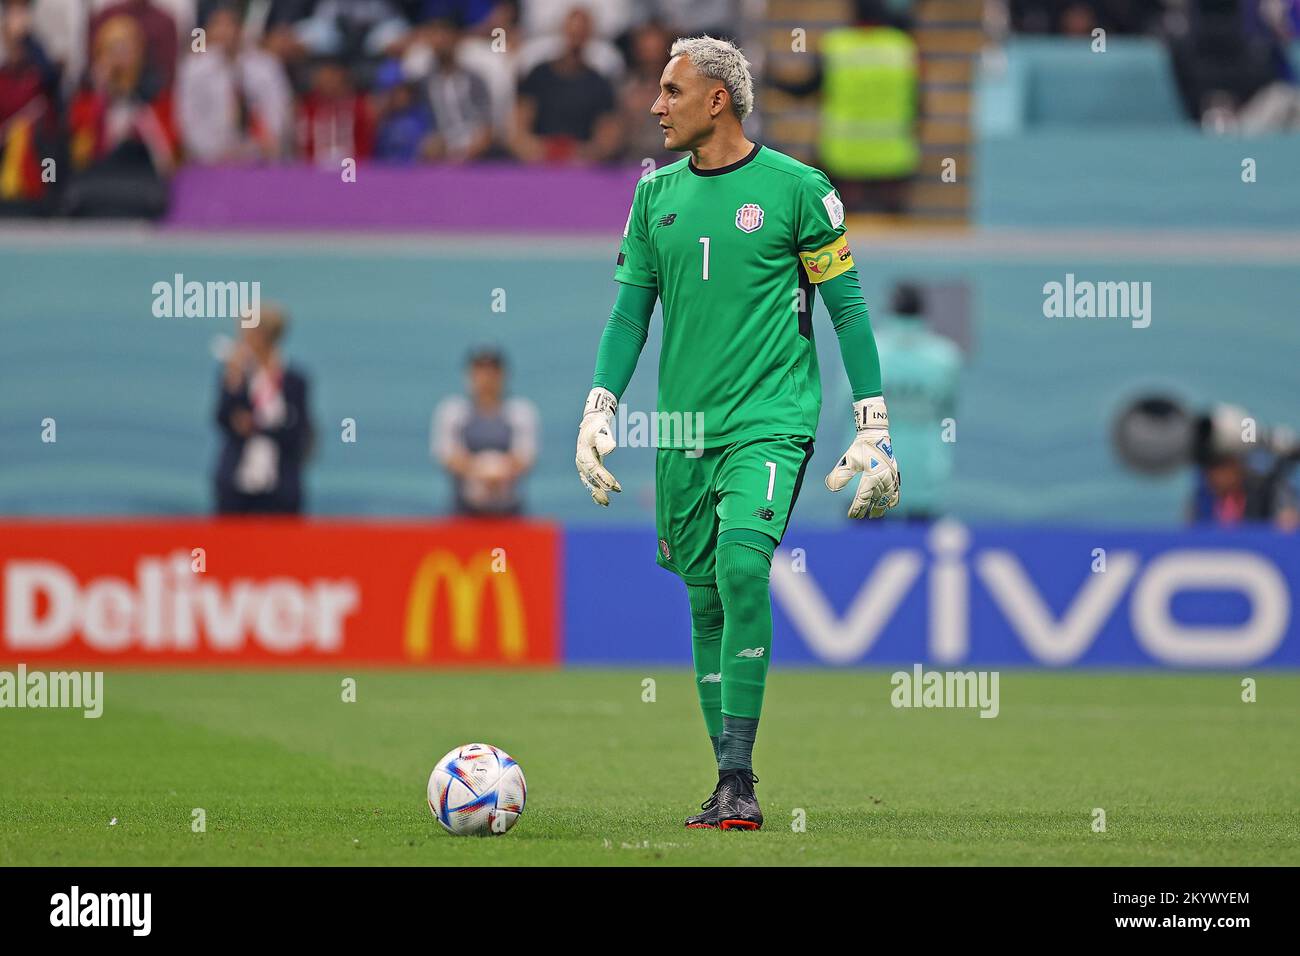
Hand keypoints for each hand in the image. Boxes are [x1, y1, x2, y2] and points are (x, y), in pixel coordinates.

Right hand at [575, 387, 619, 505]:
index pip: (594, 469)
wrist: (593, 421)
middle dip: (600, 489)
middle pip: (590, 479)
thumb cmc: (599, 424)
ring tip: (606, 503)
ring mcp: (583, 464)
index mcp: (584, 454)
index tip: (615, 487)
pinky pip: (590, 480)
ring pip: (589, 482)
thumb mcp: (602, 429)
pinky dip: (595, 489)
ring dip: (597, 493)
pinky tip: (601, 499)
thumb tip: (610, 449)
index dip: (604, 479)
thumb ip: (605, 439)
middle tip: (609, 500)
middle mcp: (581, 461)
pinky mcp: (587, 466)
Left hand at [825, 397, 899, 518]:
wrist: (876, 435)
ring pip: (887, 498)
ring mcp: (891, 477)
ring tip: (876, 515)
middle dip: (868, 510)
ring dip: (881, 507)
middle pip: (876, 500)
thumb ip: (840, 475)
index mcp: (872, 477)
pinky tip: (890, 505)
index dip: (857, 508)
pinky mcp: (894, 474)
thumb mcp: (848, 461)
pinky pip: (896, 491)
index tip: (851, 515)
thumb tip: (832, 488)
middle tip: (861, 517)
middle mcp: (884, 479)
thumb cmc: (860, 448)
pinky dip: (893, 499)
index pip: (863, 498)